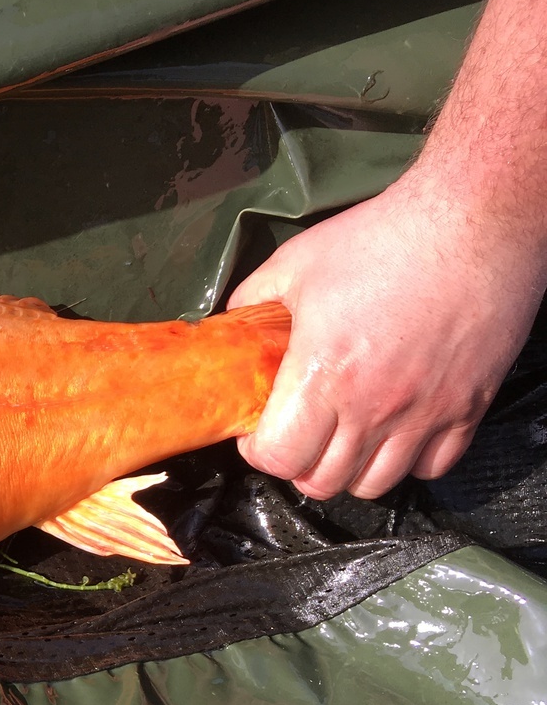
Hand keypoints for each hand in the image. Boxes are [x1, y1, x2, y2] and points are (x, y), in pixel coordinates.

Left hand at [228, 178, 542, 500]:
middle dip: (298, 465)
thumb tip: (230, 327)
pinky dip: (407, 461)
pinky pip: (431, 467)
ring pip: (374, 484)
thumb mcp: (294, 264)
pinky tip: (395, 432)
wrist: (474, 220)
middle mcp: (374, 407)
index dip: (259, 450)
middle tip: (299, 435)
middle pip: (322, 482)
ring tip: (344, 437)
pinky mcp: (468, 408)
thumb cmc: (381, 238)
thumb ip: (253, 303)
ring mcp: (425, 413)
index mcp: (324, 376)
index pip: (278, 457)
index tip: (259, 430)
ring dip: (349, 469)